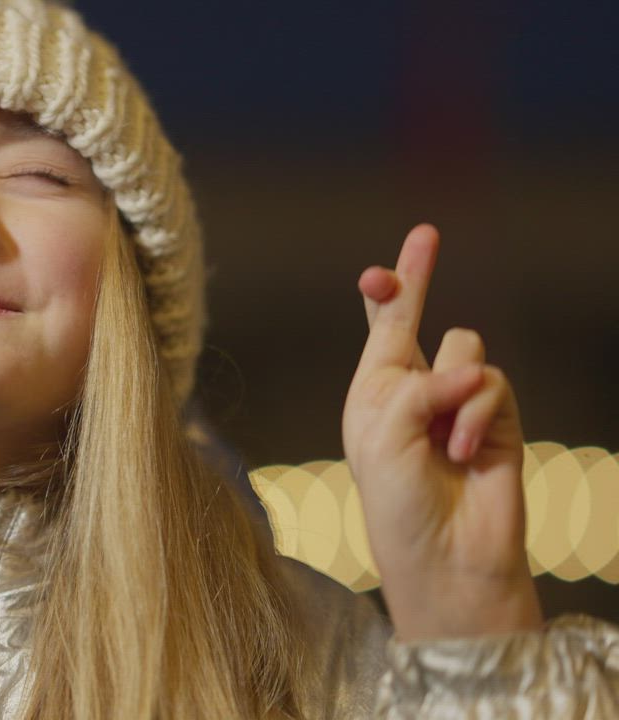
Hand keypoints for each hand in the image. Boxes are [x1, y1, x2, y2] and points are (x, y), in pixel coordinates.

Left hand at [342, 224, 541, 641]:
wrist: (446, 557)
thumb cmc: (397, 503)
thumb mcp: (381, 437)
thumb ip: (415, 388)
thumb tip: (468, 369)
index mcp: (374, 393)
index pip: (383, 330)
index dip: (389, 290)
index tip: (384, 259)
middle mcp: (414, 391)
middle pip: (424, 320)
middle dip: (418, 280)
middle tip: (424, 233)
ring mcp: (458, 404)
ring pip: (464, 348)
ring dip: (450, 391)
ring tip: (440, 444)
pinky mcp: (498, 420)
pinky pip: (492, 384)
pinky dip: (476, 417)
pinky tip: (464, 455)